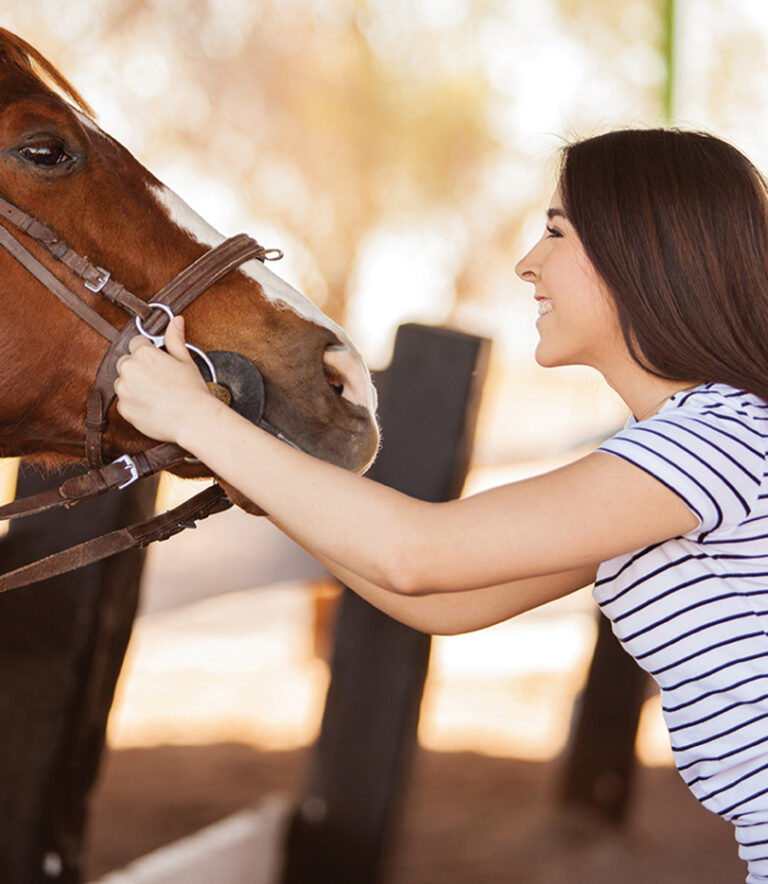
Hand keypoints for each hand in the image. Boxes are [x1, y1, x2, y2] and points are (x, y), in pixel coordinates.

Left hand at [115, 316, 215, 442]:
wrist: (193, 419)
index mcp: (143, 353)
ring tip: (157, 395)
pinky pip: (125, 403)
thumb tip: (176, 320)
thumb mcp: (185, 360)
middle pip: (126, 363)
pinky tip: (153, 407)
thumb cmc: (192, 389)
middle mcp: (128, 369)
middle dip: (138, 369)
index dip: (149, 352)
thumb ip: (175, 339)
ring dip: (134, 387)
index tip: (158, 362)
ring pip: (123, 383)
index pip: (136, 343)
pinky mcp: (123, 409)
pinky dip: (135, 404)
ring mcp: (124, 390)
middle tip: (159, 380)